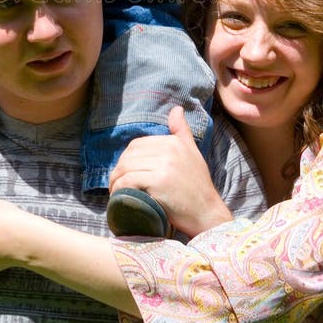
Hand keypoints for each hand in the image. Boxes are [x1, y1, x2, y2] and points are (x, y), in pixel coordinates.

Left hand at [109, 106, 231, 237]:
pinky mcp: (158, 182)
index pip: (139, 144)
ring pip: (127, 167)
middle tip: (116, 183)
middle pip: (131, 155)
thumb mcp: (192, 153)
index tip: (124, 171)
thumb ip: (182, 132)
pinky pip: (129, 180)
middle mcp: (170, 149)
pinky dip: (120, 188)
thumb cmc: (198, 186)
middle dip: (119, 169)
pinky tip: (119, 196)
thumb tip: (176, 109)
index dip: (127, 158)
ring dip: (116, 180)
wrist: (207, 213)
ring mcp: (164, 165)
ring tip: (115, 190)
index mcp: (174, 142)